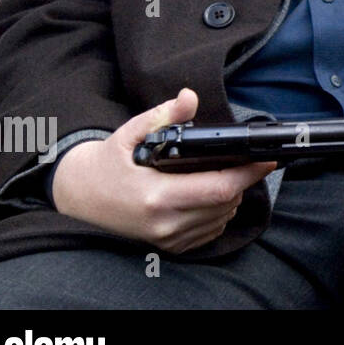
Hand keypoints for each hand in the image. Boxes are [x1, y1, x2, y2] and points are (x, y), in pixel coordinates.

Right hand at [51, 88, 276, 253]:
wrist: (77, 199)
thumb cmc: (105, 165)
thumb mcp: (128, 134)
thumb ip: (163, 116)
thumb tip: (189, 97)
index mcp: (155, 195)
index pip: (218, 188)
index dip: (248, 173)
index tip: (266, 159)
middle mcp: (164, 222)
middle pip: (225, 204)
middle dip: (243, 181)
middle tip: (248, 162)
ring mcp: (166, 239)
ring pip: (220, 219)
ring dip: (232, 197)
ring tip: (228, 175)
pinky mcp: (169, 248)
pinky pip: (209, 232)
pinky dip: (218, 214)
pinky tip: (211, 196)